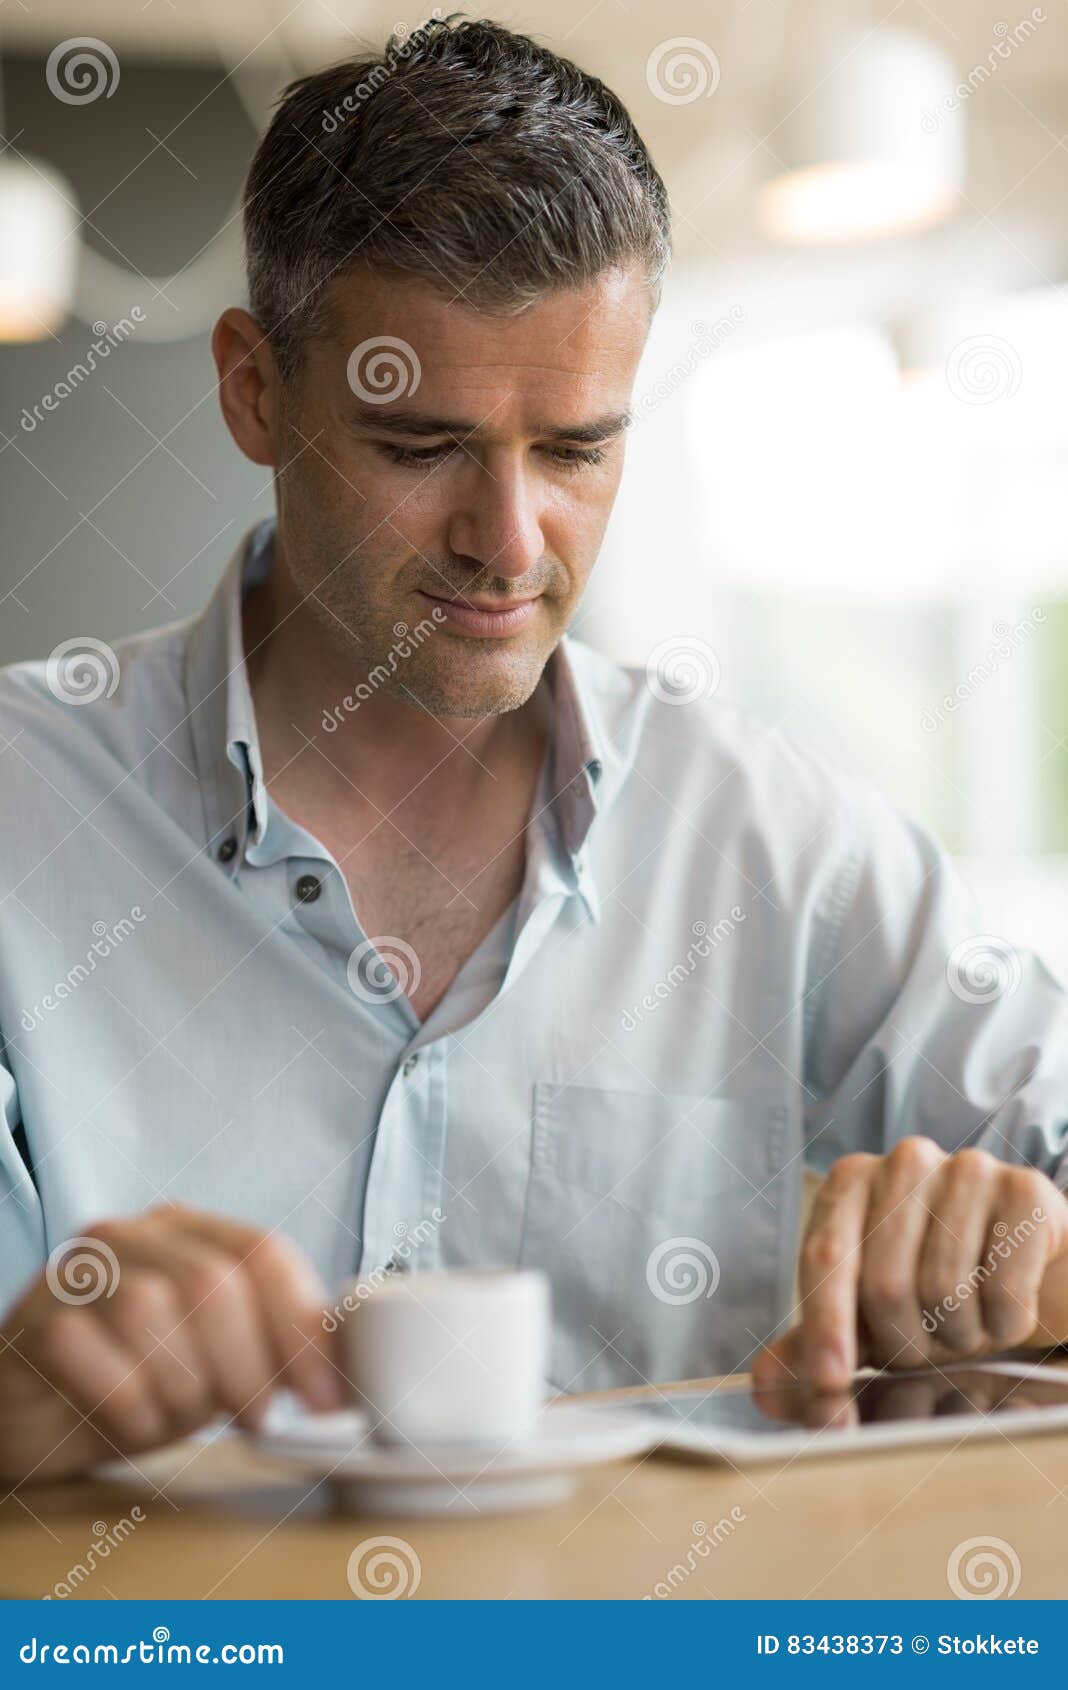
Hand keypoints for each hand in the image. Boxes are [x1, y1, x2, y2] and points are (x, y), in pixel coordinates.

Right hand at [0, 1202, 343, 1482]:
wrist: (35, 1413)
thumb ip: (273, 1348)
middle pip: (215, 1282)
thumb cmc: (136, 1381)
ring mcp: (80, 1269)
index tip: (325, 1398)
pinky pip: (94, 1354)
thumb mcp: (217, 1363)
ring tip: (177, 1414)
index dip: (303, 1327)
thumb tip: (347, 1373)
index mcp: (191, 1230)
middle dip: (248, 1366)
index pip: (264, 1253)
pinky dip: (126, 1403)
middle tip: (253, 1419)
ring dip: (181, 1387)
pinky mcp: (35, 1316)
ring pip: (152, 1310)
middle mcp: (136, 1234)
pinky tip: (130, 1419)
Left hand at [753, 1137, 1067, 1395]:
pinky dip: (1003, 1325)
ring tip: (962, 1324)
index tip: (828, 1382)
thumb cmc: (931, 1285)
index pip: (824, 1257)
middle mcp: (904, 1160)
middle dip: (902, 1342)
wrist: (1021, 1261)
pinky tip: (1002, 1310)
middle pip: (883, 1284)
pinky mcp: (1025, 1191)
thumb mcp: (867, 1318)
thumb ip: (814, 1347)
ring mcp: (968, 1168)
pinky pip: (1004, 1291)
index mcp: (850, 1181)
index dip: (825, 1326)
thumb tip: (764, 1385)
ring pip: (943, 1291)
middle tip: (921, 1348)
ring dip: (955, 1337)